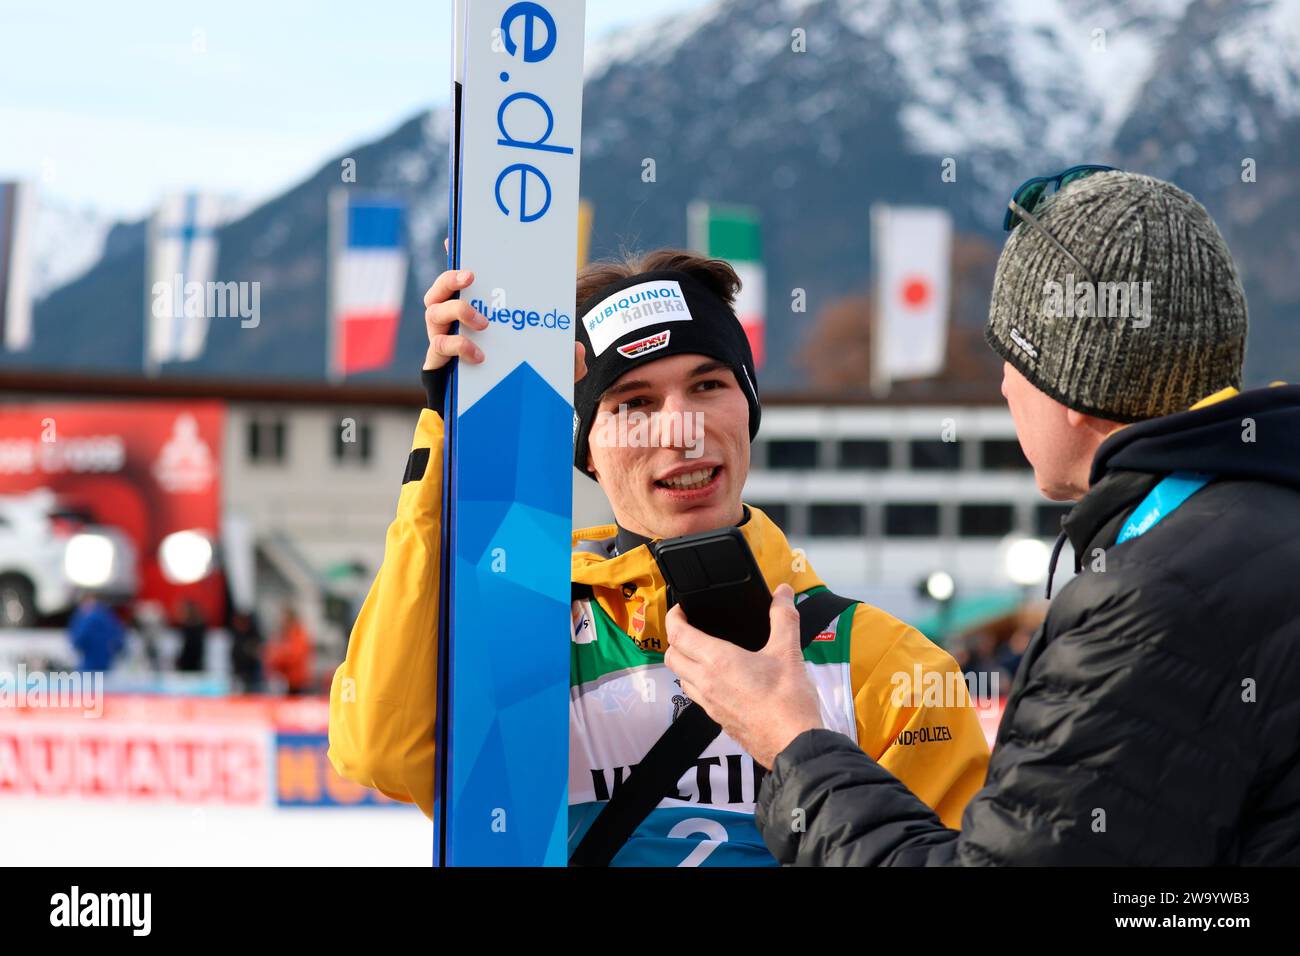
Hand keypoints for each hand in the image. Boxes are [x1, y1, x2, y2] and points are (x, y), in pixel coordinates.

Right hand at [427, 239, 587, 380]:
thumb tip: (577, 349)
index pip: (463, 280)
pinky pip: (439, 345)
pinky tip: (478, 355)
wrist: (491, 415)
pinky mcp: (438, 360)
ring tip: (484, 323)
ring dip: (458, 310)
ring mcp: (441, 337)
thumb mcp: (546, 368)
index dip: (457, 257)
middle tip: (471, 277)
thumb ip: (565, 360)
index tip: (456, 237)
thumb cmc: (513, 379)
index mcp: (475, 310)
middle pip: (439, 288)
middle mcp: (453, 319)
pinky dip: (459, 346)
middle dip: (450, 277)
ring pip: (434, 310)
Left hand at [664, 584, 823, 768]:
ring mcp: (710, 704)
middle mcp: (706, 682)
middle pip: (672, 657)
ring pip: (681, 678)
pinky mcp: (718, 720)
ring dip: (684, 663)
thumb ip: (783, 617)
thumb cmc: (789, 701)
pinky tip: (719, 680)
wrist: (794, 745)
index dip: (673, 617)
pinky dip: (698, 682)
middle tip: (689, 628)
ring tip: (702, 652)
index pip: (678, 634)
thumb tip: (783, 592)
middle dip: (675, 639)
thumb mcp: (788, 651)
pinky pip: (697, 696)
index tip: (680, 609)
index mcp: (717, 661)